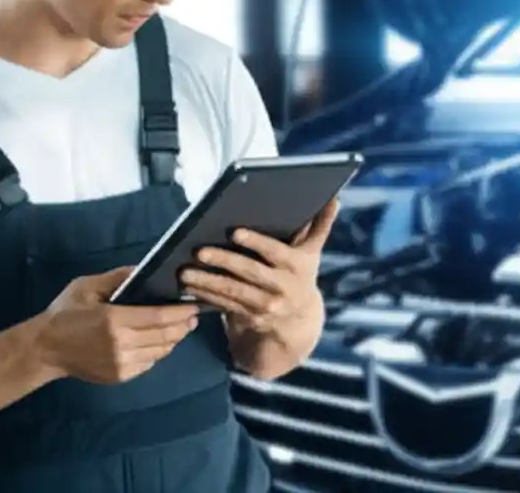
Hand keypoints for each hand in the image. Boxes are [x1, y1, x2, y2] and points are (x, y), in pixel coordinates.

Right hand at [36, 266, 199, 384]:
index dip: (180, 312)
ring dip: (174, 339)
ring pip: (160, 352)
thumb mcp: (86, 287)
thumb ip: (117, 277)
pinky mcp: (120, 376)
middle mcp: (121, 345)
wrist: (45, 349)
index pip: (158, 317)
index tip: (193, 305)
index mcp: (114, 320)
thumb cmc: (65, 313)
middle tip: (193, 316)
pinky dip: (158, 352)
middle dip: (183, 326)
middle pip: (164, 336)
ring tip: (180, 328)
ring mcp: (122, 364)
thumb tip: (144, 270)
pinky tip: (159, 341)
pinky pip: (149, 363)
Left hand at [181, 198, 339, 333]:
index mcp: (297, 267)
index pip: (275, 252)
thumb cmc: (300, 274)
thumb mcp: (312, 252)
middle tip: (200, 251)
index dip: (256, 243)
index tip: (234, 232)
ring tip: (185, 272)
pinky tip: (188, 286)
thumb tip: (334, 198)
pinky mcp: (248, 317)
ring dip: (207, 282)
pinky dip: (205, 295)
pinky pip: (224, 305)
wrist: (298, 321)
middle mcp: (282, 288)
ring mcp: (265, 305)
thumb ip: (320, 225)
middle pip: (250, 273)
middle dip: (224, 262)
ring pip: (233, 292)